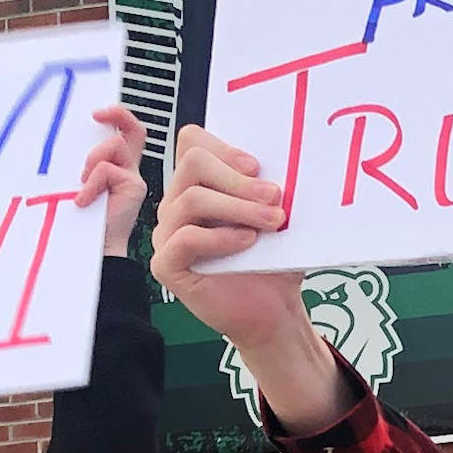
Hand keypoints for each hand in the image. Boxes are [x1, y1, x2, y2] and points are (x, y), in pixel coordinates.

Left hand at [76, 102, 146, 255]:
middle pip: (135, 130)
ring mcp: (134, 178)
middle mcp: (130, 170)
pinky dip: (89, 183)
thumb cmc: (83, 221)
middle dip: (118, 114)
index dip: (118, 116)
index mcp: (117, 167)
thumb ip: (83, 166)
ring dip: (92, 162)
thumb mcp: (79, 184)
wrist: (94, 249)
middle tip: (95, 115)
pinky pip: (106, 169)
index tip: (95, 114)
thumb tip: (64, 142)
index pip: (127, 133)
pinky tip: (84, 201)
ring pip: (113, 146)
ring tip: (83, 186)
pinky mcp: (134, 187)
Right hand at [148, 124, 294, 329]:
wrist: (273, 309)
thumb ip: (269, 187)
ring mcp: (167, 234)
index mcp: (199, 185)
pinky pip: (185, 238)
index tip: (257, 167)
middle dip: (238, 179)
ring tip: (272, 222)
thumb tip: (285, 160)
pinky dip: (220, 237)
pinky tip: (247, 242)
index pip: (192, 142)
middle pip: (193, 163)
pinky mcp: (166, 265)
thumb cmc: (272, 262)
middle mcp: (177, 204)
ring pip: (191, 199)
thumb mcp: (276, 216)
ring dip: (239, 207)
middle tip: (275, 197)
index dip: (224, 147)